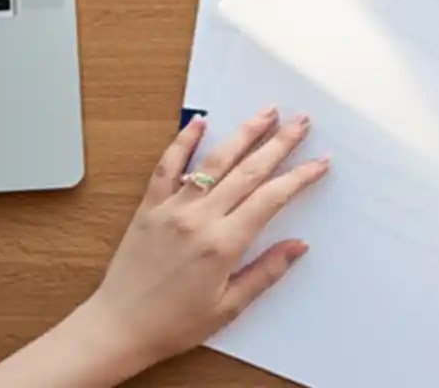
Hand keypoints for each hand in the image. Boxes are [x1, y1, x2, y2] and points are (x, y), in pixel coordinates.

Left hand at [82, 107, 328, 368]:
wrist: (119, 326)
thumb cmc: (174, 325)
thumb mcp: (228, 306)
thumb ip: (266, 272)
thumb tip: (299, 245)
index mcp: (223, 244)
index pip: (271, 199)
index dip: (299, 177)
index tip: (319, 162)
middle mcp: (199, 218)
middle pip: (248, 171)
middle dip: (279, 143)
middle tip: (301, 122)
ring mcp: (172, 208)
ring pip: (214, 160)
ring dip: (243, 133)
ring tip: (266, 112)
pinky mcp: (150, 206)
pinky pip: (168, 166)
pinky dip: (183, 140)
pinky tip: (200, 121)